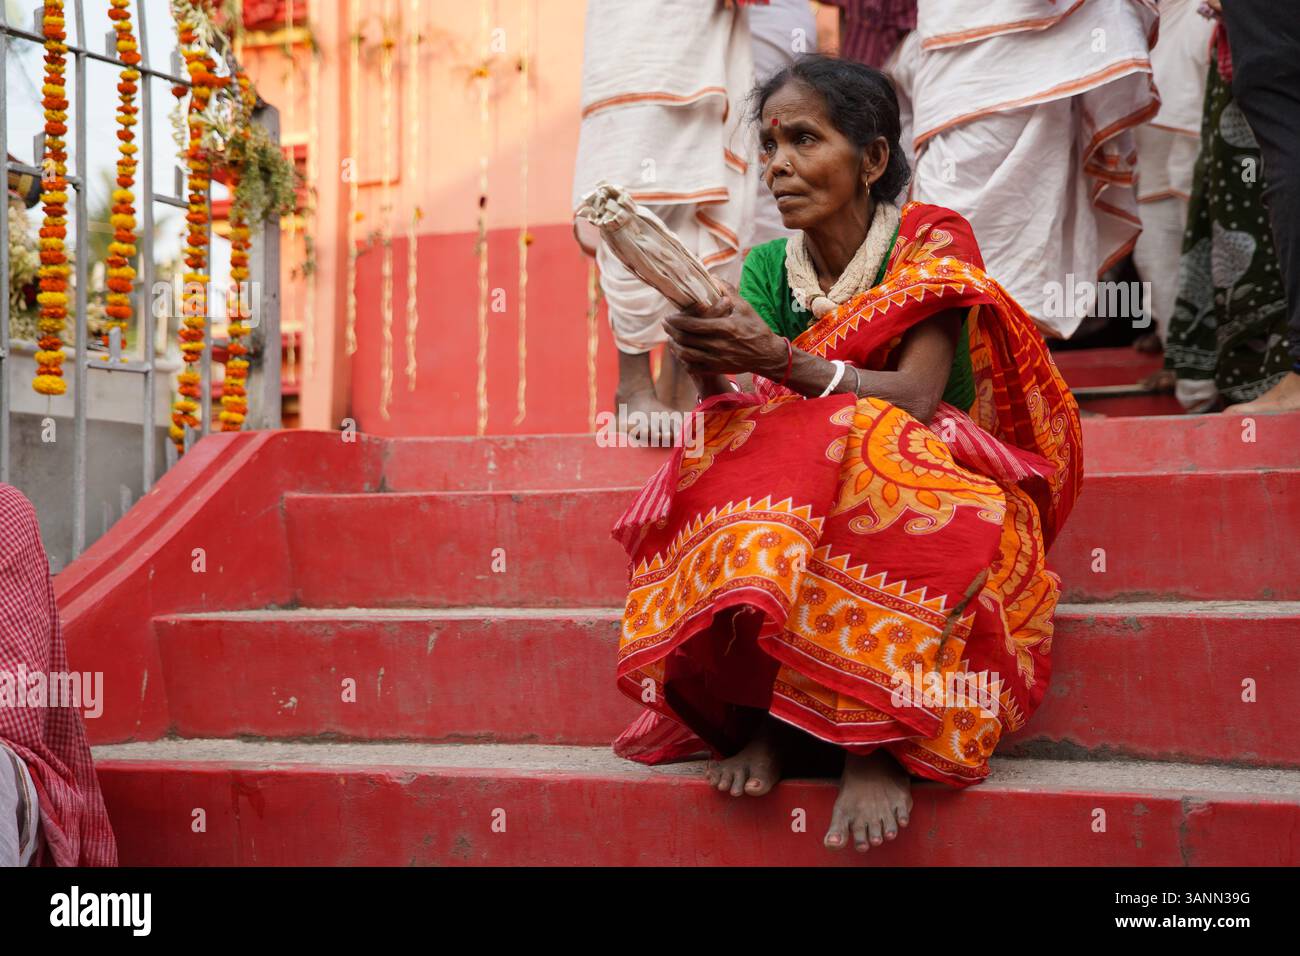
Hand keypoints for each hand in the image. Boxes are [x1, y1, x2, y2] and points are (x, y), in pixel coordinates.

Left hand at [662, 280, 785, 376]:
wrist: (767, 355)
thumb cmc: (756, 328)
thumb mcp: (745, 307)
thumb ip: (728, 291)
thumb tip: (712, 277)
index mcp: (725, 328)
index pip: (694, 325)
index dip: (678, 321)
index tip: (670, 316)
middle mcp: (720, 345)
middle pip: (686, 339)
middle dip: (672, 331)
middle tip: (666, 324)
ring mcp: (718, 359)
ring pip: (687, 354)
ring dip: (675, 346)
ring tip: (670, 338)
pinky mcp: (717, 369)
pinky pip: (694, 367)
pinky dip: (684, 360)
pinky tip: (681, 353)